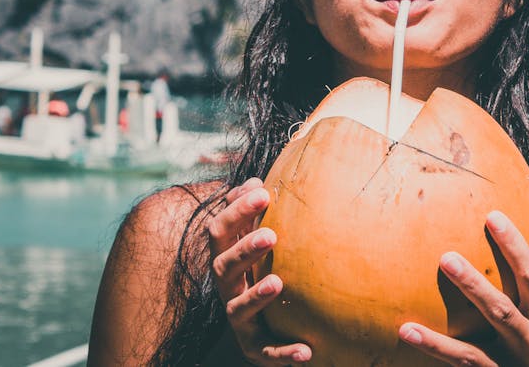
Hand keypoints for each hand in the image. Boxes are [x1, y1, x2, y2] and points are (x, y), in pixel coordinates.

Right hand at [208, 177, 311, 363]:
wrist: (263, 330)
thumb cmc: (258, 273)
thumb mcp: (252, 243)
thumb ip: (250, 215)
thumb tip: (256, 179)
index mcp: (227, 258)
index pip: (221, 230)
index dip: (237, 210)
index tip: (262, 192)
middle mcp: (227, 288)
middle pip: (223, 266)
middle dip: (244, 250)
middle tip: (271, 236)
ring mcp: (239, 319)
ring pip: (237, 308)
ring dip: (256, 296)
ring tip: (278, 283)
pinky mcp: (255, 348)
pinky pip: (267, 352)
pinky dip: (284, 353)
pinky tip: (307, 352)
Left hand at [399, 210, 528, 365]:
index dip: (515, 246)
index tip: (492, 217)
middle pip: (503, 308)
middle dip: (476, 284)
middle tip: (446, 256)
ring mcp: (512, 359)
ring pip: (481, 336)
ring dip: (459, 308)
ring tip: (433, 284)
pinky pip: (462, 360)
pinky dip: (434, 346)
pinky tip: (406, 329)